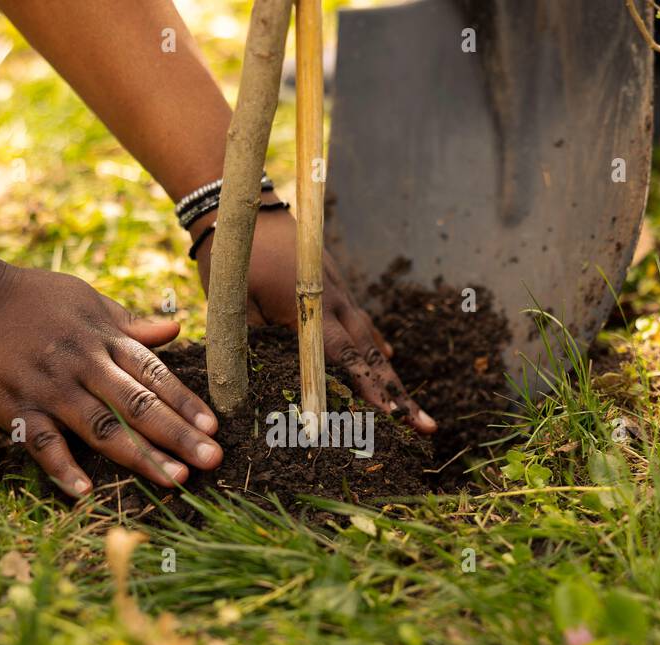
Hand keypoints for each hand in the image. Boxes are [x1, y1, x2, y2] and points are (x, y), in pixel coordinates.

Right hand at [0, 256, 222, 496]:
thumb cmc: (28, 297)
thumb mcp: (85, 299)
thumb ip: (129, 323)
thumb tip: (176, 332)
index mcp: (102, 338)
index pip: (154, 373)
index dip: (186, 401)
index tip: (214, 428)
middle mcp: (82, 364)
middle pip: (138, 405)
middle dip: (178, 435)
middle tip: (212, 461)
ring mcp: (48, 387)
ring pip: (102, 427)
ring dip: (140, 456)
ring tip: (173, 480)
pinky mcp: (13, 406)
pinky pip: (41, 442)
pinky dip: (61, 467)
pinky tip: (84, 491)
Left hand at [192, 204, 436, 432]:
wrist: (242, 204)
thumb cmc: (233, 258)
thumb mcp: (235, 306)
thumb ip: (258, 344)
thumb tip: (271, 385)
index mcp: (308, 307)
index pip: (343, 355)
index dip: (367, 386)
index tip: (391, 414)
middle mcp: (332, 299)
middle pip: (370, 353)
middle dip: (396, 392)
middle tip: (426, 426)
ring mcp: (337, 289)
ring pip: (369, 339)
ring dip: (389, 375)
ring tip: (410, 408)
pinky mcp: (334, 281)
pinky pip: (360, 318)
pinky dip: (373, 342)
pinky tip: (387, 359)